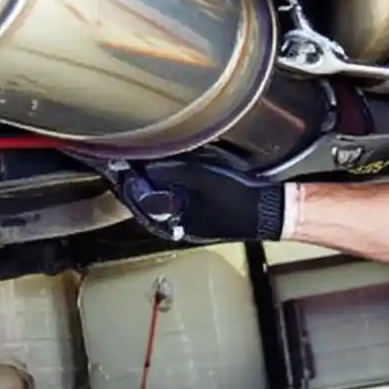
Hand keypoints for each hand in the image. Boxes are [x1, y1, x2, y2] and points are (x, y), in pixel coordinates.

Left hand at [126, 160, 285, 242]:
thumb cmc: (237, 199)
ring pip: (163, 202)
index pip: (141, 204)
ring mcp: (191, 222)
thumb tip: (145, 165)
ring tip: (140, 165)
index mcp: (175, 224)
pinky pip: (177, 201)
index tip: (118, 165)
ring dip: (152, 186)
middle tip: (125, 161)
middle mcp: (179, 226)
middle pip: (149, 204)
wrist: (269, 211)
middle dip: (137, 184)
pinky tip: (166, 174)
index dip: (129, 184)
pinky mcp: (202, 215)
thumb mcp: (202, 180)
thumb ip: (172, 172)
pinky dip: (168, 188)